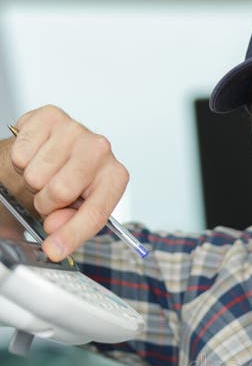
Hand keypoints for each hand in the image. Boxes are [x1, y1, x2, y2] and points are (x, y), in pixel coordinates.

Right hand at [6, 105, 128, 259]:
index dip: (70, 234)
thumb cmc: (67, 183)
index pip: (94, 212)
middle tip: (50, 197)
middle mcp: (101, 149)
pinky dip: (22, 161)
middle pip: (60, 191)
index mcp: (115, 177)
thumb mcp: (75, 212)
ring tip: (44, 176)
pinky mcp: (50, 116)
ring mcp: (76, 130)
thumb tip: (55, 233)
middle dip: (46, 202)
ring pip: (36, 174)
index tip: (54, 250)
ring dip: (33, 182)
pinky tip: (36, 157)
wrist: (50, 154)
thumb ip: (69, 227)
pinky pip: (21, 153)